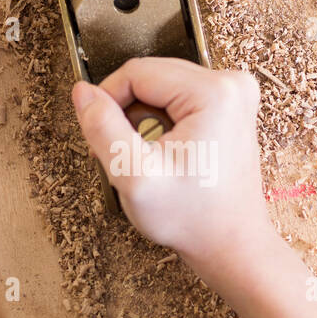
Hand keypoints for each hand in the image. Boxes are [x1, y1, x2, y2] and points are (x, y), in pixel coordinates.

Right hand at [72, 58, 276, 270]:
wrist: (230, 245)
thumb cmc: (193, 218)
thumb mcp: (135, 176)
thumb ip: (102, 128)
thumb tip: (82, 93)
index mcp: (214, 93)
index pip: (137, 72)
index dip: (107, 101)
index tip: (101, 137)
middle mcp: (231, 85)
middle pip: (151, 77)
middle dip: (128, 113)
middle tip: (125, 154)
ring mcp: (234, 96)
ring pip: (161, 89)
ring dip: (144, 120)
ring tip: (149, 158)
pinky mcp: (230, 108)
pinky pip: (178, 100)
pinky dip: (163, 124)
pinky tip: (167, 155)